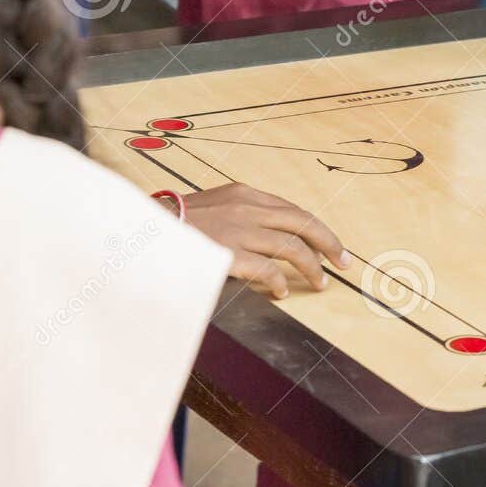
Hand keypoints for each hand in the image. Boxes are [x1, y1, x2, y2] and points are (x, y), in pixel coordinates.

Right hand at [181, 183, 348, 298]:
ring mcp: (239, 230)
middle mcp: (247, 208)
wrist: (142, 229)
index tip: (332, 246)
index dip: (317, 229)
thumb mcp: (212, 206)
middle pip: (303, 224)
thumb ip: (239, 215)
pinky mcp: (229, 254)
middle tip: (344, 263)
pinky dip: (281, 282)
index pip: (293, 210)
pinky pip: (269, 270)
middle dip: (329, 244)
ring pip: (293, 248)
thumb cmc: (174, 223)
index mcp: (244, 194)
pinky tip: (283, 292)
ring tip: (319, 283)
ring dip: (311, 267)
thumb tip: (266, 234)